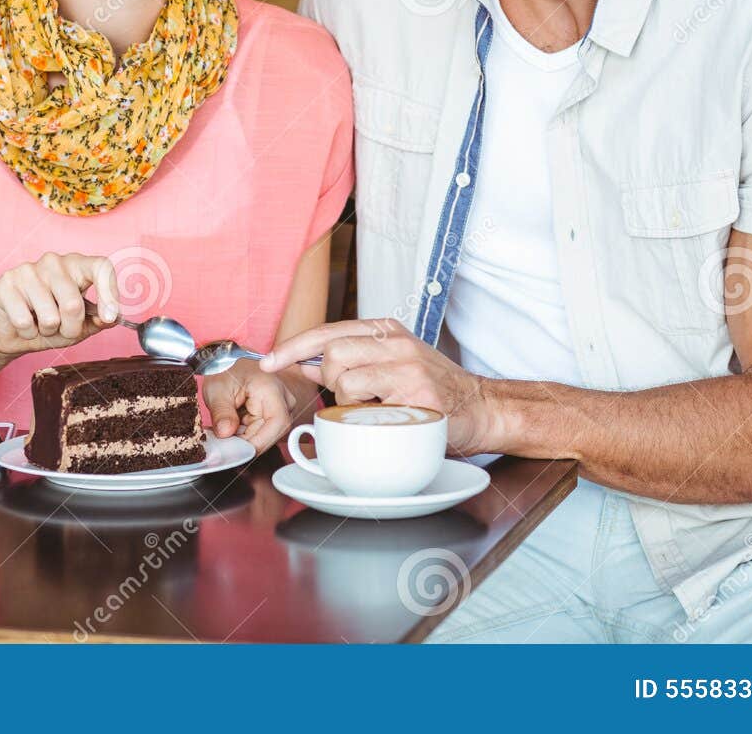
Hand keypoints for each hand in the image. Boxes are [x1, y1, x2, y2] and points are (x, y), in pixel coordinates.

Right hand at [0, 252, 118, 357]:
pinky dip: (28, 333)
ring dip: (48, 332)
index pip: (100, 266)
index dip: (109, 292)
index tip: (108, 317)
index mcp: (76, 265)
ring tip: (40, 324)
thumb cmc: (49, 323)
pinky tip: (24, 324)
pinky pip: (24, 322)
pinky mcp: (6, 283)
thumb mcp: (80, 325)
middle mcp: (53, 261)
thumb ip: (97, 321)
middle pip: (73, 304)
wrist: (12, 332)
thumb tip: (112, 318)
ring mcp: (28, 270)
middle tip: (62, 330)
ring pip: (50, 317)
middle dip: (71, 328)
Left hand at [202, 359, 314, 451]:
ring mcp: (280, 408)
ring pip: (264, 436)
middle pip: (270, 434)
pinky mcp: (272, 415)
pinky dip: (243, 434)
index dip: (259, 442)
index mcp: (272, 389)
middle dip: (244, 442)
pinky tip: (230, 425)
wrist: (230, 360)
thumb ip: (221, 412)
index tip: (236, 451)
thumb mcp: (217, 389)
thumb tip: (226, 434)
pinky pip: (260, 433)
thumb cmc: (226, 368)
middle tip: (221, 440)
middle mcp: (282, 400)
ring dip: (242, 438)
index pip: (277, 423)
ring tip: (224, 427)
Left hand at [263, 319, 499, 454]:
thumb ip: (355, 360)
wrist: (482, 408)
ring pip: (346, 379)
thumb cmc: (433, 391)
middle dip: (329, 380)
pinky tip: (391, 420)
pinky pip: (368, 410)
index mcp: (387, 330)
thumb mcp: (394, 364)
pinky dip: (370, 421)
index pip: (328, 330)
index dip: (293, 346)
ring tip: (377, 409)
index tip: (268, 360)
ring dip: (350, 403)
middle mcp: (397, 342)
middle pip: (332, 353)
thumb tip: (307, 364)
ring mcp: (408, 368)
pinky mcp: (416, 396)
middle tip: (354, 397)